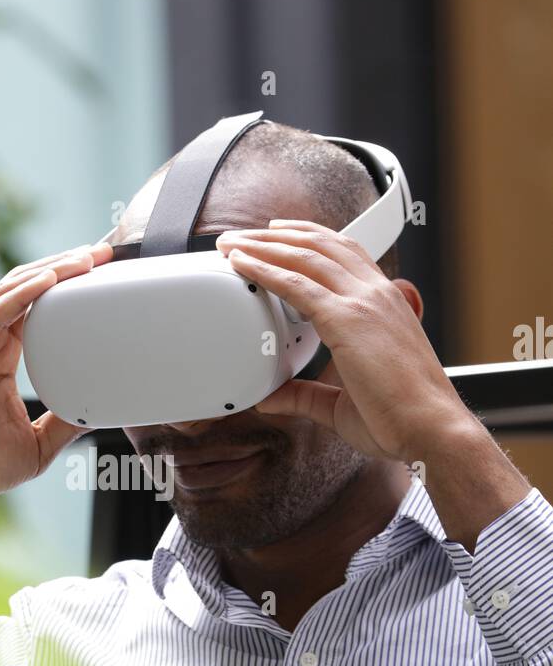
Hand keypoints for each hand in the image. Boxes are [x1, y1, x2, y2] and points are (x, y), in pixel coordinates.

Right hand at [0, 242, 112, 509]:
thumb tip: (103, 410)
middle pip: (25, 289)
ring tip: (84, 259)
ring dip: (48, 272)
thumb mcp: (36, 446)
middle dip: (64, 267)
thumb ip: (66, 423)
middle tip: (103, 252)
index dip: (67, 288)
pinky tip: (48, 281)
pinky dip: (20, 295)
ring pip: (9, 292)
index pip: (36, 309)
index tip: (104, 277)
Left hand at [216, 221, 475, 463]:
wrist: (432, 430)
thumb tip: (272, 396)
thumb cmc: (402, 419)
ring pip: (305, 255)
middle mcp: (376, 295)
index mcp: (386, 304)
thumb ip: (305, 394)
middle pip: (321, 244)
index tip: (279, 235)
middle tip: (243, 236)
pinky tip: (243, 265)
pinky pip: (296, 284)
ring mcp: (364, 303)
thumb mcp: (343, 402)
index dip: (310, 239)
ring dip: (263, 245)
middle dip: (277, 235)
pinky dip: (265, 269)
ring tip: (233, 242)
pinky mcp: (347, 319)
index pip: (345, 253)